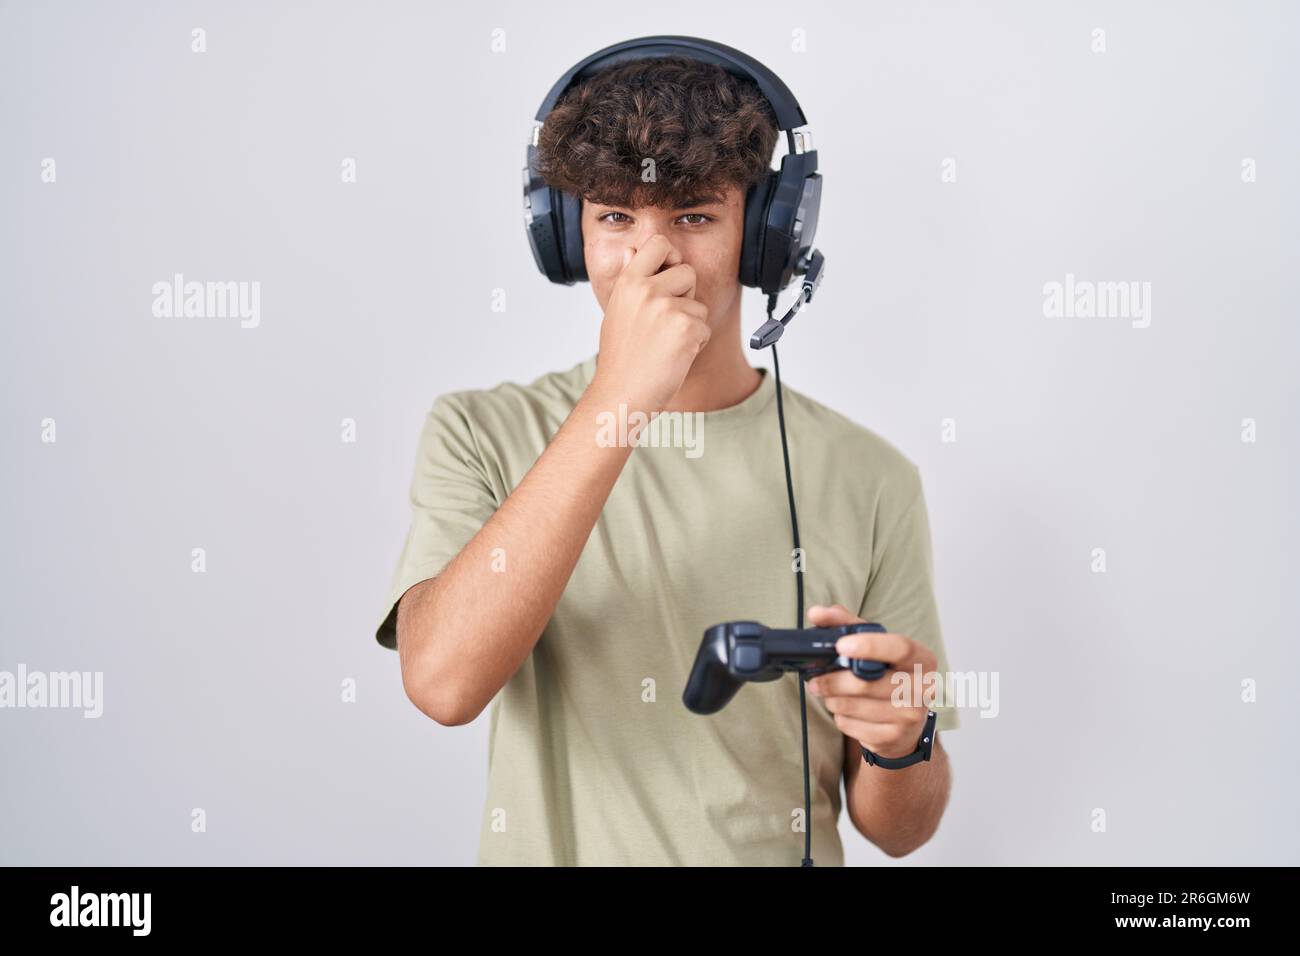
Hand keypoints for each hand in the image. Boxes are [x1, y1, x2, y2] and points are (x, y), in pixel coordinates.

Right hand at [588, 234, 710, 414]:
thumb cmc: (620, 356)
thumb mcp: (617, 310)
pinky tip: (674, 356)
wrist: (621, 393)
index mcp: (628, 282)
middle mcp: (647, 290)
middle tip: (663, 322)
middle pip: (688, 272)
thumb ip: (630, 279)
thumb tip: (632, 249)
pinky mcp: (686, 329)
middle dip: (685, 296)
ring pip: (698, 306)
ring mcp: (667, 308)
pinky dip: (696, 344)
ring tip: (665, 344)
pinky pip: (705, 329)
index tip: (668, 274)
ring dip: (690, 325)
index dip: (671, 257)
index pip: (659, 244)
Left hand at [803, 604, 938, 759]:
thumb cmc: (888, 676)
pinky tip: (845, 711)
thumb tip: (817, 613)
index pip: (900, 648)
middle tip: (815, 679)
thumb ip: (847, 624)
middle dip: (834, 680)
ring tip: (829, 693)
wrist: (905, 723)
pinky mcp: (894, 738)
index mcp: (922, 659)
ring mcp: (911, 717)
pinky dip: (840, 717)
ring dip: (832, 698)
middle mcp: (923, 688)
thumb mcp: (875, 646)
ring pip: (854, 706)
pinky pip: (852, 725)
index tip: (841, 644)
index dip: (869, 645)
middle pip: (867, 682)